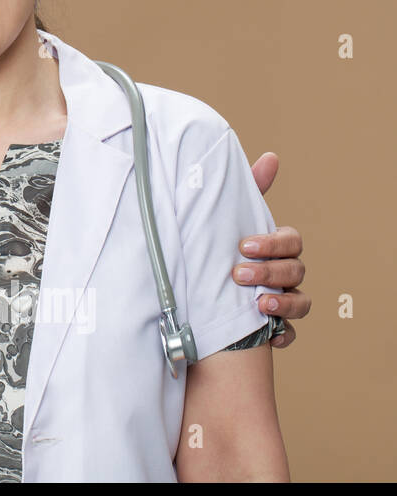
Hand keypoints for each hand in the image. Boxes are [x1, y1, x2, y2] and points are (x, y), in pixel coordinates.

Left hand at [235, 152, 309, 347]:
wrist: (196, 288)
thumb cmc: (221, 246)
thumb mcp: (229, 218)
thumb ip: (249, 190)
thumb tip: (271, 157)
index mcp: (277, 247)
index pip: (291, 241)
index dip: (273, 243)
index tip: (244, 245)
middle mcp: (285, 274)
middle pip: (295, 271)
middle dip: (270, 272)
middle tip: (239, 274)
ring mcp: (283, 300)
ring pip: (300, 302)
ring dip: (282, 304)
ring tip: (258, 305)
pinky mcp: (275, 327)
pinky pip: (292, 334)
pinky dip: (285, 335)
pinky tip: (272, 338)